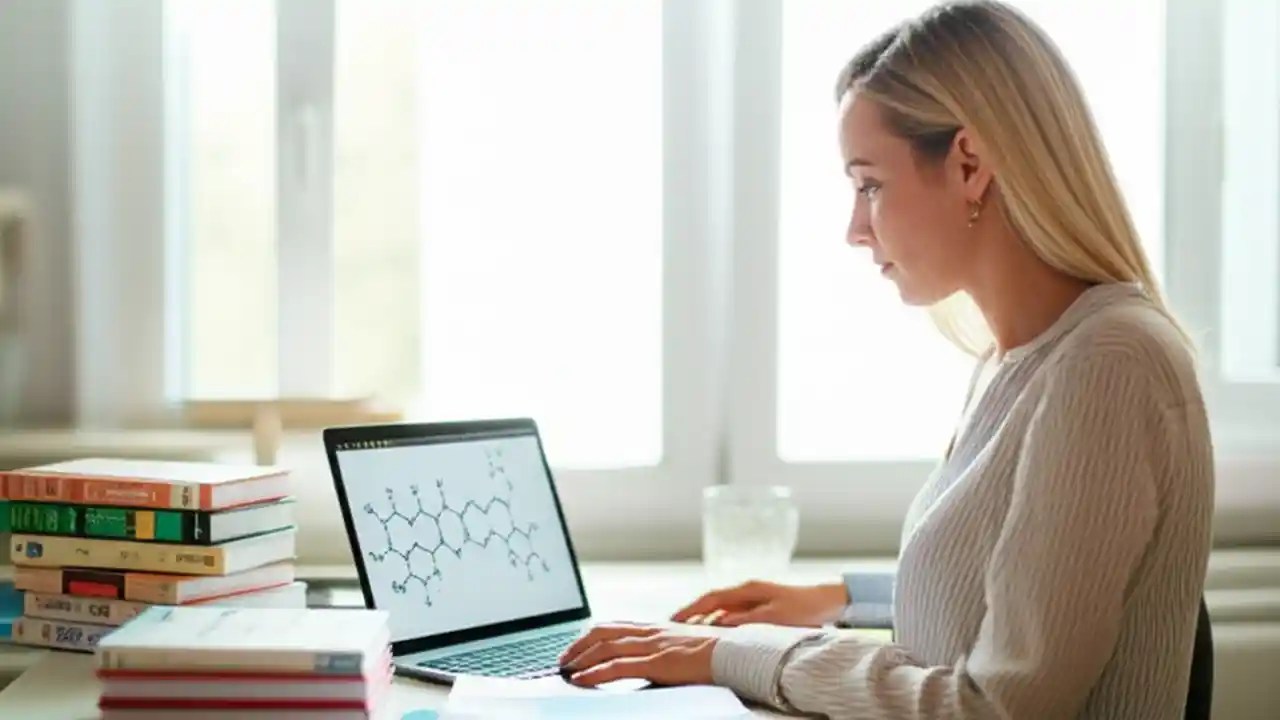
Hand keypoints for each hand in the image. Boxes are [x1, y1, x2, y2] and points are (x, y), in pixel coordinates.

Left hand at [558, 623, 716, 687]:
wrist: (740, 652)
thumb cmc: (721, 653)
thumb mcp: (688, 646)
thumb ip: (669, 650)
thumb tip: (656, 660)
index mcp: (659, 628)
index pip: (616, 625)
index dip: (593, 634)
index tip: (579, 645)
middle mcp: (652, 632)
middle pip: (604, 632)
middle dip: (579, 645)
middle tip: (565, 659)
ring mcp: (654, 646)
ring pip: (606, 647)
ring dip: (581, 659)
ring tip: (567, 670)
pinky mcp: (658, 662)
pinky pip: (617, 667)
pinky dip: (595, 673)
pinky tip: (582, 679)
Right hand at [672, 579, 848, 627]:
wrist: (828, 599)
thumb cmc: (804, 607)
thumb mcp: (775, 615)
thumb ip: (746, 619)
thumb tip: (719, 623)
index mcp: (747, 589)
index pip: (710, 599)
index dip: (690, 610)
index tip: (672, 620)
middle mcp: (746, 591)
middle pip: (711, 603)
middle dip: (691, 614)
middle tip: (671, 628)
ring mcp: (752, 598)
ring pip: (720, 609)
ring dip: (704, 619)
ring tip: (686, 633)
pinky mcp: (759, 606)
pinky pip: (731, 613)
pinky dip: (718, 622)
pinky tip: (714, 633)